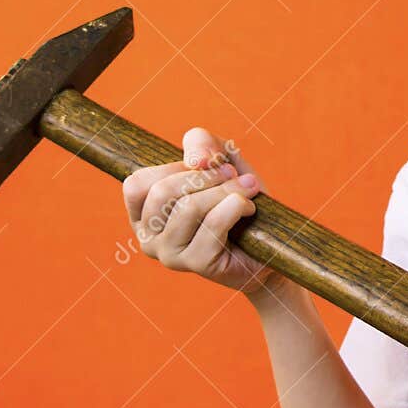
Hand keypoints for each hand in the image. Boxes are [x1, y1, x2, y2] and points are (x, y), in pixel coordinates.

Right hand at [121, 127, 271, 295]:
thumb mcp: (218, 160)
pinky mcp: (197, 264)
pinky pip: (214, 223)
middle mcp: (148, 239)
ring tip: (247, 190)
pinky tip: (249, 209)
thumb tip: (198, 160)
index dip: (175, 166)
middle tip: (233, 174)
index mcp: (142, 215)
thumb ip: (202, 144)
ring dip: (227, 189)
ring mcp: (170, 255)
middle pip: (163, 192)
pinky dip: (237, 205)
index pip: (138, 183)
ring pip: (189, 207)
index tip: (208, 165)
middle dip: (206, 175)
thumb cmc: (236, 199)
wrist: (268, 242)